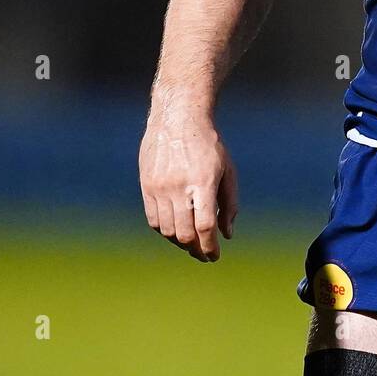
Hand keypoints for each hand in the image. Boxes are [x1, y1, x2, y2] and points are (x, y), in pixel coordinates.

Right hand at [138, 106, 238, 261]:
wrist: (177, 119)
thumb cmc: (209, 146)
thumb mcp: (228, 171)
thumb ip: (229, 204)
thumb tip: (227, 236)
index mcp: (203, 182)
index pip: (204, 225)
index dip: (209, 246)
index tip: (215, 256)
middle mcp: (178, 186)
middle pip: (184, 233)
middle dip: (195, 249)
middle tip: (204, 254)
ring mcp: (159, 187)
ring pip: (167, 230)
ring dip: (180, 242)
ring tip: (191, 243)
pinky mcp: (147, 186)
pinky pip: (153, 219)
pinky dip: (165, 230)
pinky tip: (176, 230)